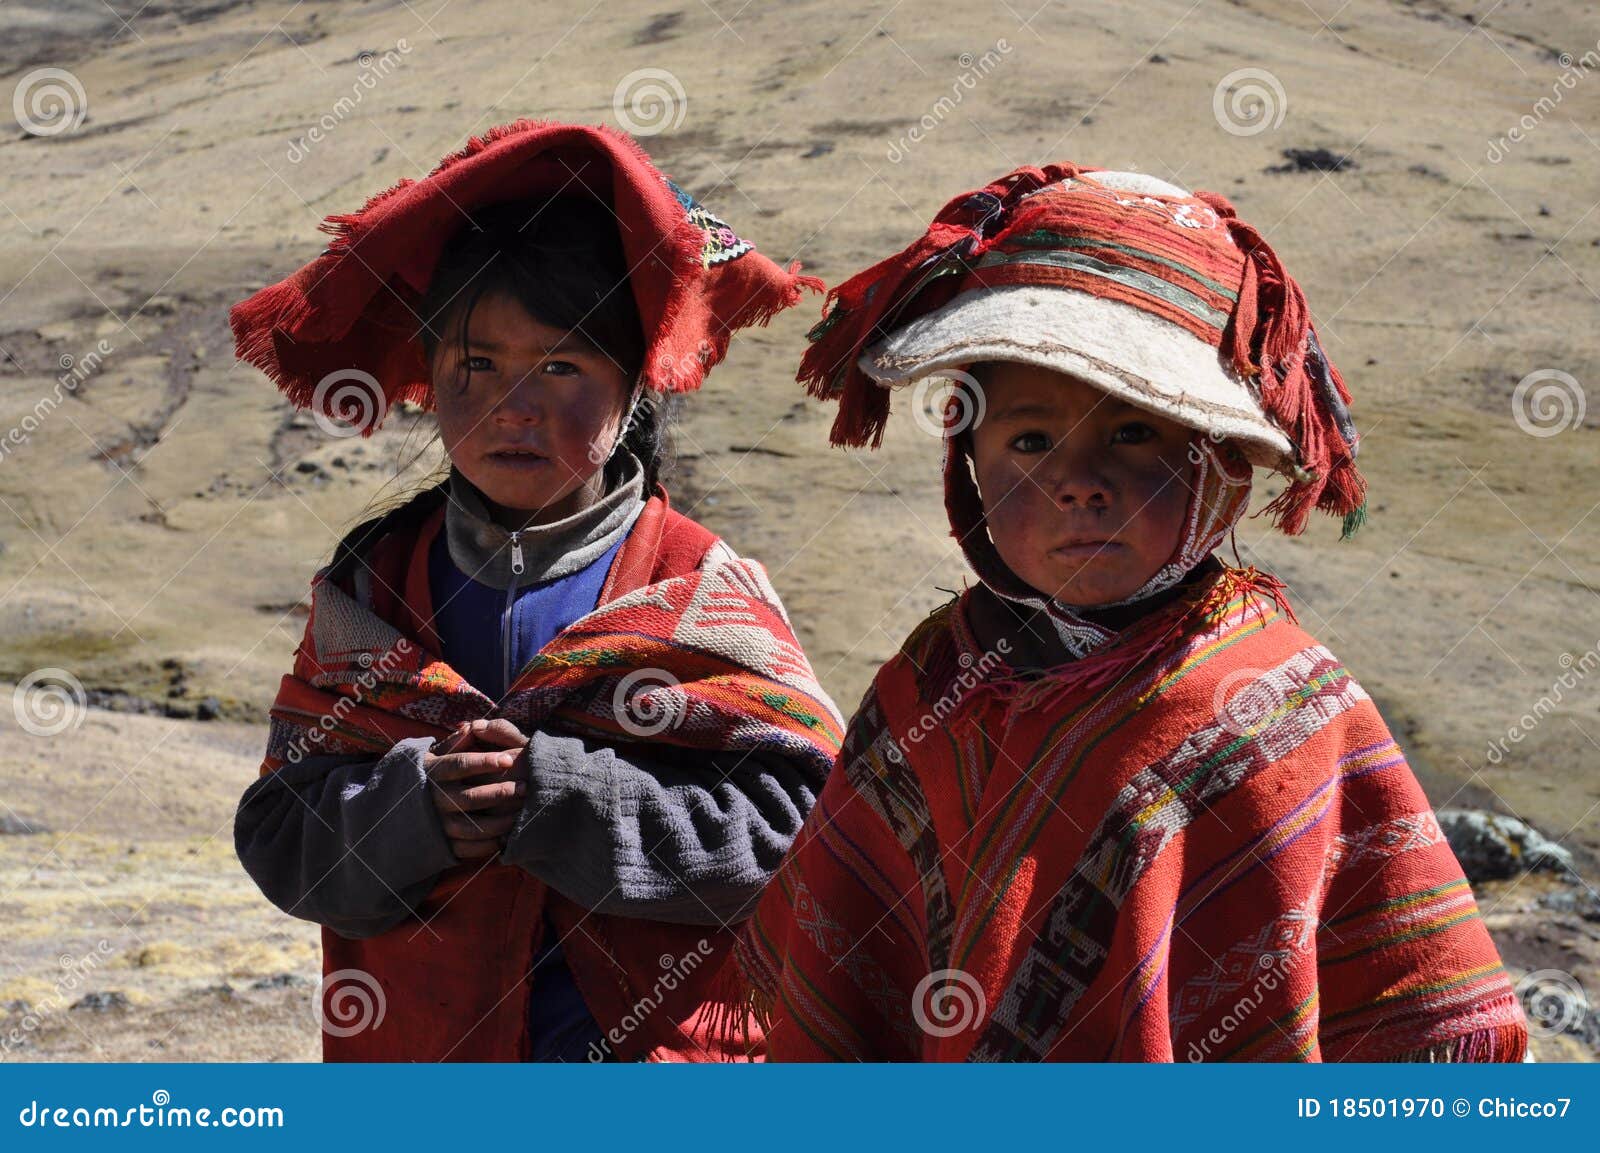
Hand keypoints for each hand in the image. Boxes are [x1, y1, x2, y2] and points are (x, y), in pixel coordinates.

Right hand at [423, 719, 529, 859]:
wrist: (396, 811)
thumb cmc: (429, 775)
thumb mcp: (434, 755)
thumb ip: (456, 743)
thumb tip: (473, 726)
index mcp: (432, 773)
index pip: (459, 765)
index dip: (484, 761)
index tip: (509, 758)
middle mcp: (433, 800)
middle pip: (469, 797)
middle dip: (499, 792)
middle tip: (524, 787)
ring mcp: (437, 825)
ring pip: (471, 827)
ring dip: (499, 822)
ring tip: (521, 812)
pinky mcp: (442, 846)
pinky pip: (467, 849)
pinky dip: (488, 845)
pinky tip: (507, 836)